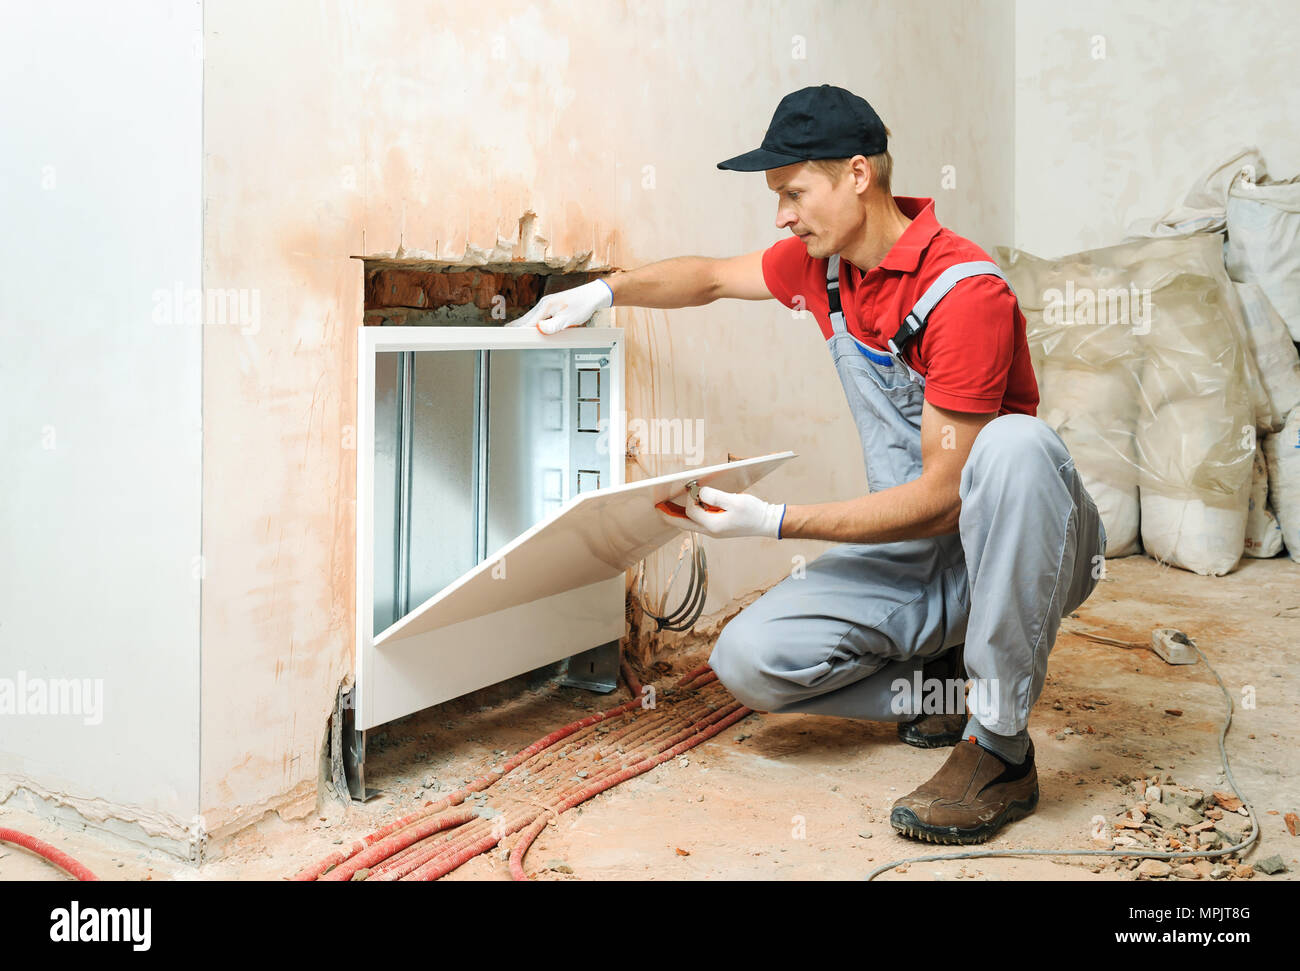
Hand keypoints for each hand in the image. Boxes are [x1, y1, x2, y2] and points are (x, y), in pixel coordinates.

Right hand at [507, 279, 612, 334]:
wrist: (593, 295)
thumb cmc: (583, 306)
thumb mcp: (569, 319)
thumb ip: (553, 325)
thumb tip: (539, 329)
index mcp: (546, 306)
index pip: (528, 322)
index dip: (518, 330)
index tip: (508, 336)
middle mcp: (544, 304)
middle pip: (526, 318)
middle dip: (516, 326)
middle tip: (504, 333)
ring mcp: (548, 305)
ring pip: (531, 316)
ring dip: (523, 324)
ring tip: (511, 330)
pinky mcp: (552, 307)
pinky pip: (538, 316)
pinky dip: (531, 321)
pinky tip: (529, 324)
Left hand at [659, 485, 785, 538]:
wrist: (767, 522)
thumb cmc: (753, 512)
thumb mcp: (735, 501)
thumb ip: (715, 497)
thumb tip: (700, 493)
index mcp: (714, 525)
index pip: (692, 513)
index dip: (689, 500)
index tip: (692, 489)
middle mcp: (712, 530)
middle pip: (684, 524)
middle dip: (670, 515)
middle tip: (657, 507)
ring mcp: (714, 530)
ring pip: (691, 524)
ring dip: (679, 516)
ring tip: (667, 507)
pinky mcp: (718, 527)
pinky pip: (699, 522)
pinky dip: (690, 515)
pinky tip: (688, 507)